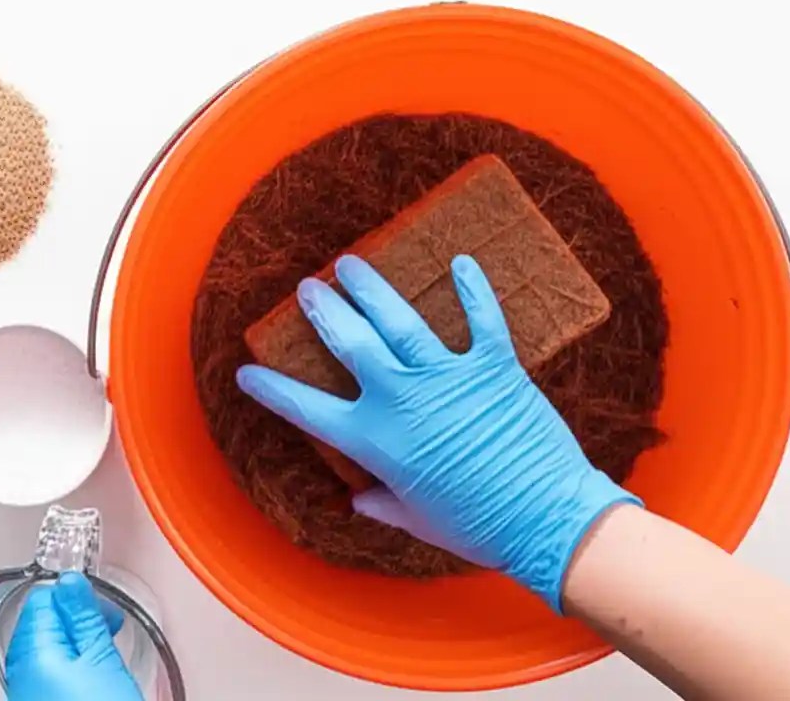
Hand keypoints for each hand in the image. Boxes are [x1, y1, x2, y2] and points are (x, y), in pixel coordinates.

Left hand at [5, 572, 142, 700]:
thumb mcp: (101, 659)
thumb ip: (84, 616)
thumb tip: (71, 579)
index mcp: (30, 648)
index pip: (43, 596)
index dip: (76, 594)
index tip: (102, 606)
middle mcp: (18, 667)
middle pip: (43, 619)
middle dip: (77, 617)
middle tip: (109, 628)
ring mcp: (24, 687)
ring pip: (47, 645)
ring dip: (76, 641)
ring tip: (107, 655)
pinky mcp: (35, 700)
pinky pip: (48, 669)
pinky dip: (70, 664)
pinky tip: (93, 675)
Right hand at [237, 255, 638, 610]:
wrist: (542, 517)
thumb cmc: (476, 526)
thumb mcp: (417, 520)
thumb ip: (382, 506)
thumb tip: (358, 502)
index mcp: (374, 441)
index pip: (307, 408)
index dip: (272, 389)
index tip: (246, 371)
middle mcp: (401, 399)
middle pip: (350, 342)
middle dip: (324, 310)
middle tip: (308, 287)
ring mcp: (447, 376)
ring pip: (399, 320)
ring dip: (371, 288)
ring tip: (351, 264)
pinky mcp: (494, 366)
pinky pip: (482, 319)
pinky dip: (473, 289)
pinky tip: (461, 262)